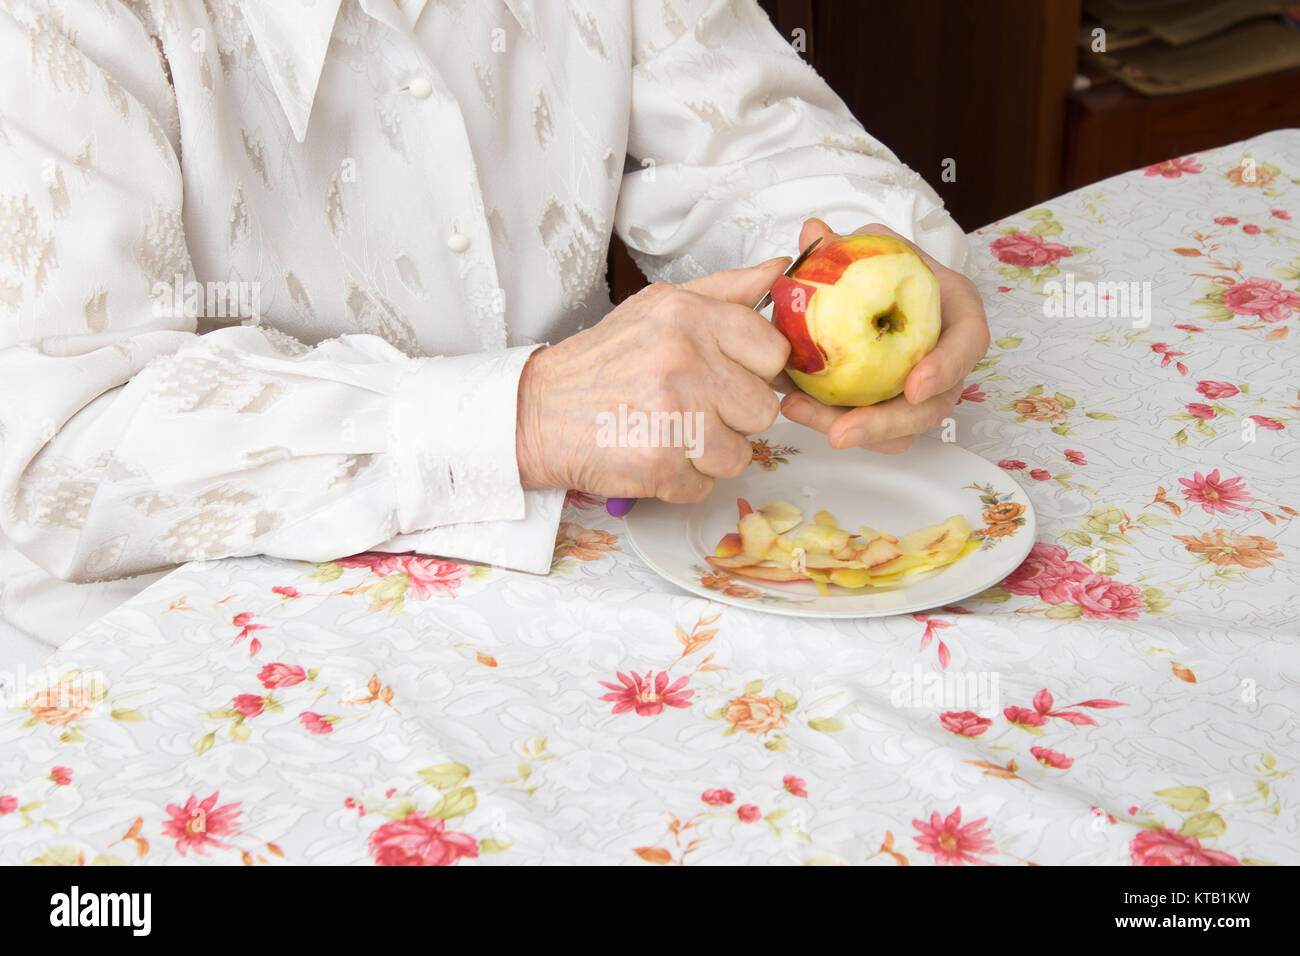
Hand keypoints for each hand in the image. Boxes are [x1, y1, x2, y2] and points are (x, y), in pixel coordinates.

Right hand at [516, 258, 791, 500]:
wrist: (537, 413)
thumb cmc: (600, 364)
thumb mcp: (658, 308)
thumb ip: (724, 291)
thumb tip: (780, 270)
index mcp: (688, 316)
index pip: (773, 352)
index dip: (755, 372)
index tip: (728, 377)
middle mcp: (683, 360)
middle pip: (763, 409)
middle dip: (733, 417)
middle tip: (692, 409)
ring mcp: (674, 415)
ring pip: (740, 454)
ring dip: (709, 454)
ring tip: (670, 434)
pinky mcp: (660, 465)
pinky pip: (705, 486)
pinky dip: (682, 481)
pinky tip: (653, 455)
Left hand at [776, 218, 989, 451]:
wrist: (880, 287)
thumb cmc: (889, 266)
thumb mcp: (873, 245)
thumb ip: (846, 243)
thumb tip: (812, 231)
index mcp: (957, 315)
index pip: (968, 345)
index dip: (945, 369)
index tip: (912, 387)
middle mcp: (946, 361)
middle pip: (932, 407)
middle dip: (886, 425)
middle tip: (841, 431)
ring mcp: (921, 391)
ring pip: (899, 430)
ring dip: (850, 432)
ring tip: (800, 412)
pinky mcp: (890, 407)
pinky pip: (871, 429)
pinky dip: (831, 421)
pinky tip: (795, 405)